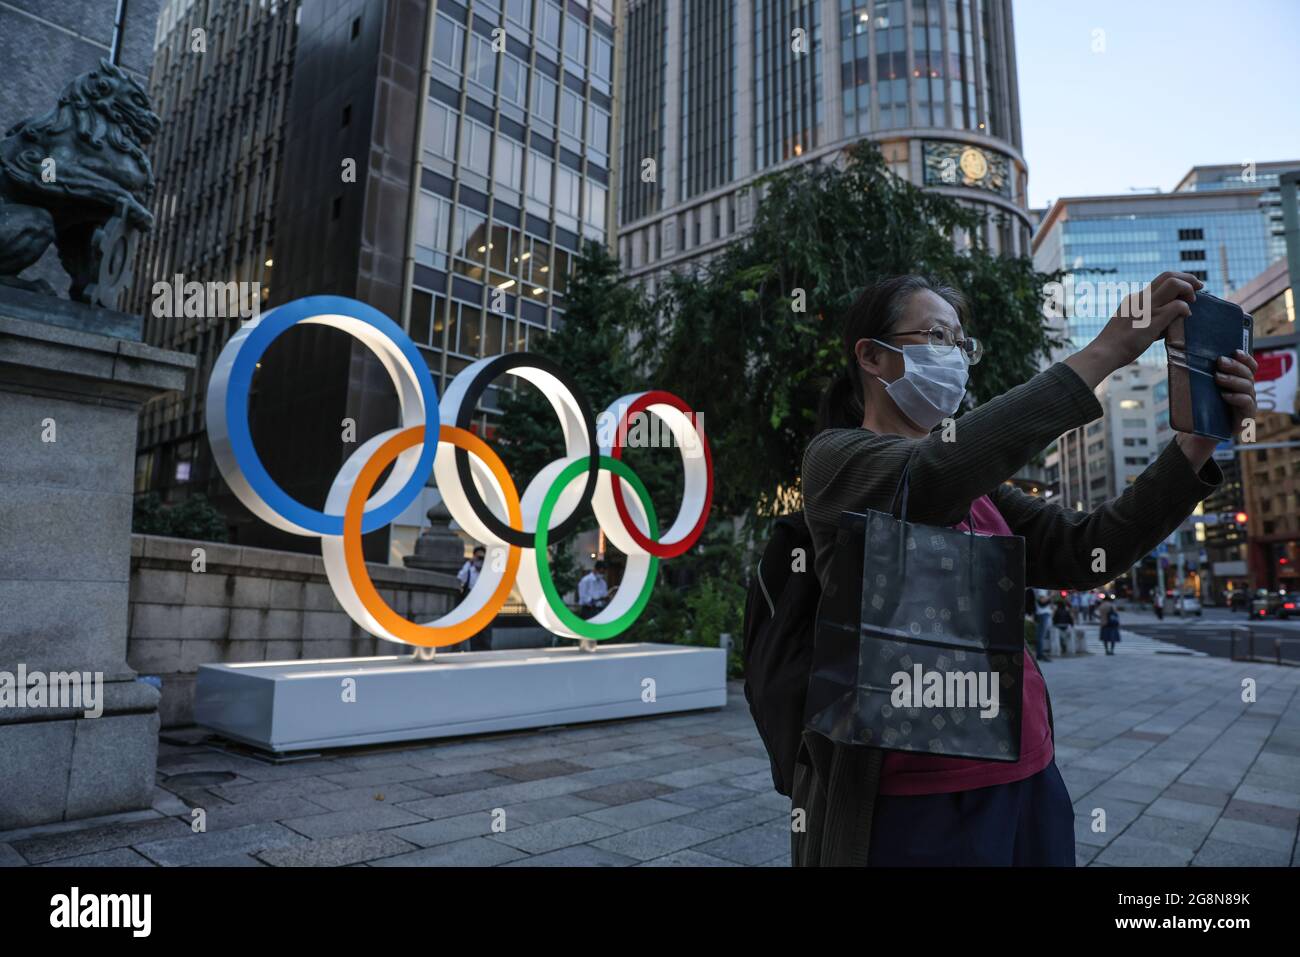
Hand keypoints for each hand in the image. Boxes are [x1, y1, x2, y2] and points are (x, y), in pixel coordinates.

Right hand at [1065, 272, 1202, 386]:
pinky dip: (1186, 309)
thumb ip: (1153, 321)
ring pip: (1174, 283)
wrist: (1104, 353)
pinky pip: (1177, 306)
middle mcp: (1141, 298)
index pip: (1160, 280)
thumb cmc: (1118, 346)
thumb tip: (1173, 322)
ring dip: (1188, 289)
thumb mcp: (1134, 327)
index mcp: (1135, 299)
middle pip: (1168, 275)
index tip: (1190, 287)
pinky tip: (1187, 317)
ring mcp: (1146, 307)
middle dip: (1189, 278)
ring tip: (1193, 301)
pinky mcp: (1152, 320)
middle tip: (1200, 287)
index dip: (1179, 279)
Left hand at [1175, 349, 1257, 468]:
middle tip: (1220, 361)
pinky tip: (1225, 395)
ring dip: (1233, 380)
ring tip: (1217, 377)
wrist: (1200, 432)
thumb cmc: (1201, 408)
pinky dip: (1236, 398)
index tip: (1235, 351)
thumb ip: (1200, 375)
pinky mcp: (1246, 417)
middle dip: (1235, 366)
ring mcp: (1248, 404)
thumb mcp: (1201, 390)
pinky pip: (1247, 403)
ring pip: (1248, 387)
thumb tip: (1183, 358)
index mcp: (1239, 382)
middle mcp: (1247, 391)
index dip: (1245, 358)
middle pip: (1248, 374)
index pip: (1249, 367)